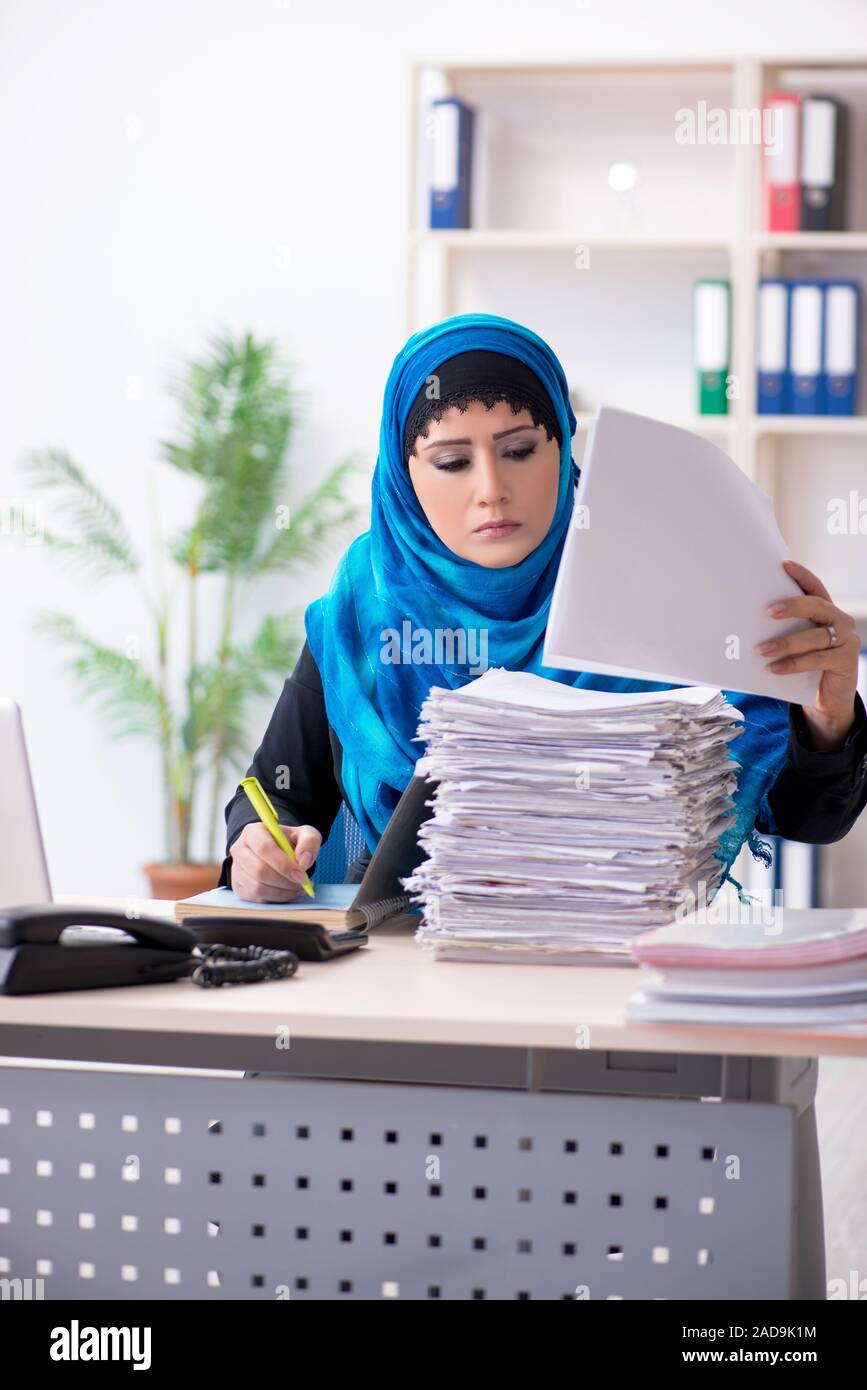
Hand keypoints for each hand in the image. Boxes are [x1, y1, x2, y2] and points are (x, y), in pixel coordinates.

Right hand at [229, 821, 321, 901]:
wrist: (277, 850)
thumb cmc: (289, 841)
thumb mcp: (304, 834)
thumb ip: (309, 842)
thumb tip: (304, 861)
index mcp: (253, 832)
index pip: (264, 848)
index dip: (283, 864)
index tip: (301, 875)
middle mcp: (240, 849)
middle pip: (259, 870)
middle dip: (284, 881)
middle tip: (301, 884)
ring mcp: (236, 869)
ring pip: (257, 888)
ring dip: (281, 893)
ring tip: (297, 889)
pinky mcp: (238, 885)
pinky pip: (256, 898)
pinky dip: (275, 899)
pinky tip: (288, 893)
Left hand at [754, 559, 860, 751]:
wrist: (826, 700)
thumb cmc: (805, 668)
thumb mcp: (793, 647)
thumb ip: (782, 632)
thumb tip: (745, 625)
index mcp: (826, 612)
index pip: (815, 587)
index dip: (802, 575)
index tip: (783, 565)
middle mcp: (840, 621)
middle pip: (816, 606)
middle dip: (792, 606)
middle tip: (767, 611)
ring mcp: (847, 640)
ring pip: (815, 636)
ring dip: (786, 643)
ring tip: (761, 650)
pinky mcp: (847, 661)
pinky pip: (818, 659)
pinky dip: (794, 664)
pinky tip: (775, 668)